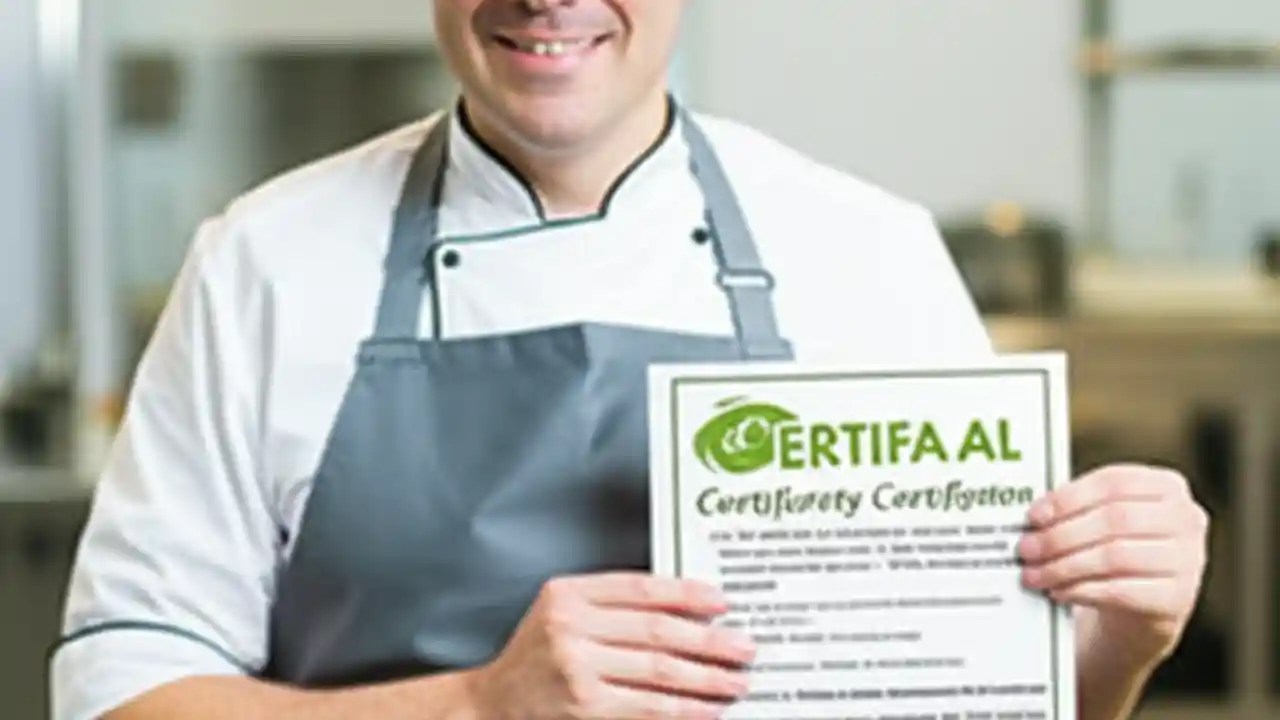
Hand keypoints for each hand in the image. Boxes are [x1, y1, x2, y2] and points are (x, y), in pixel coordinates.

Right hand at [466, 573, 755, 719]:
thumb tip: (688, 612)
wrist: (494, 704)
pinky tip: (707, 708)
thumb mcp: (563, 612)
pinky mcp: (586, 708)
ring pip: (659, 671)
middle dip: (709, 641)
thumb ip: (612, 604)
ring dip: (706, 679)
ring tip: (735, 681)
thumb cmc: (537, 657)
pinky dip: (684, 709)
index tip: (722, 602)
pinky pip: (649, 707)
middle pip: (657, 630)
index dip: (687, 594)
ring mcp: (577, 670)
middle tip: (744, 647)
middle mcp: (570, 627)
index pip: (641, 588)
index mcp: (568, 593)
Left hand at [1018, 464, 1209, 670]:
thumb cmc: (1114, 552)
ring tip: (1034, 575)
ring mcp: (1188, 560)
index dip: (1069, 498)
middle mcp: (1186, 519)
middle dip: (1061, 535)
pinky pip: (1123, 592)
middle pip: (1115, 520)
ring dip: (1065, 566)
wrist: (1140, 610)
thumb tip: (1033, 516)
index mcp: (1167, 486)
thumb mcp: (1102, 522)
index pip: (1114, 482)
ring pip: (1117, 557)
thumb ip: (1077, 510)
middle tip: (1026, 549)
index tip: (1034, 516)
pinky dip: (1082, 590)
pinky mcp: (1178, 599)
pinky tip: (1059, 591)